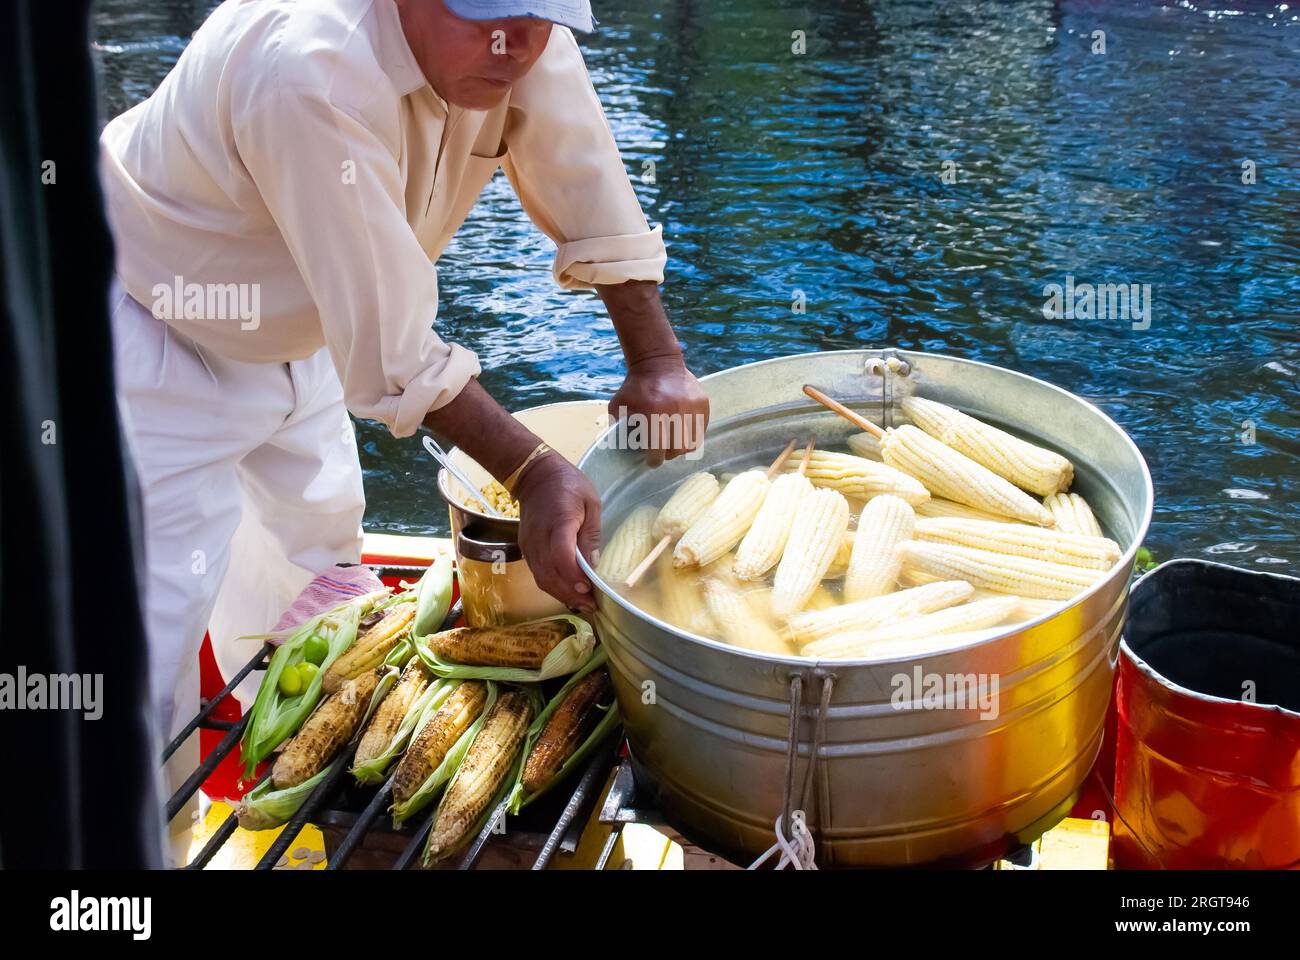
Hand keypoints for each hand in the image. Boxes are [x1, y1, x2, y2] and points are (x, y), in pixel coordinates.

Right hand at [512, 452, 601, 611]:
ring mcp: (529, 545)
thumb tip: (593, 564)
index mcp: (559, 522)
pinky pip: (538, 573)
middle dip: (571, 594)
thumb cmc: (568, 484)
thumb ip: (591, 534)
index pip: (561, 556)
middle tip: (592, 605)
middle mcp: (539, 538)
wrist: (534, 475)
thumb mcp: (590, 502)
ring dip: (562, 594)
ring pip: (542, 578)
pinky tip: (568, 591)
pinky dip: (553, 586)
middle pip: (550, 574)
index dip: (574, 576)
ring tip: (583, 604)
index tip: (589, 588)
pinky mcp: (525, 548)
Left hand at [607, 354, 709, 466]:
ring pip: (691, 442)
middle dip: (669, 453)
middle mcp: (675, 413)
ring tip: (673, 440)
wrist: (658, 362)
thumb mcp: (618, 406)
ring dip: (681, 446)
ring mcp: (692, 409)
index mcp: (653, 415)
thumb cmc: (635, 387)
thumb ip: (618, 428)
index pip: (658, 452)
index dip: (654, 460)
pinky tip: (682, 428)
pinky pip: (700, 430)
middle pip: (677, 449)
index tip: (652, 460)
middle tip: (663, 450)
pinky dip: (691, 434)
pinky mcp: (702, 405)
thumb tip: (622, 450)